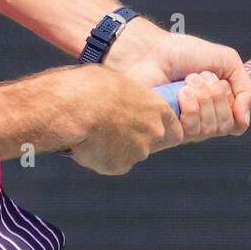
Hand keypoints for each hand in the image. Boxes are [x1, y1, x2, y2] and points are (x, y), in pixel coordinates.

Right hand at [54, 65, 183, 174]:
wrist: (76, 108)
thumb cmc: (93, 86)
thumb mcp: (117, 83)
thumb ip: (127, 98)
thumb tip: (119, 100)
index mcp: (157, 109)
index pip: (174, 130)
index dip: (161, 131)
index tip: (146, 127)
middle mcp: (153, 133)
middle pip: (149, 143)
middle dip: (133, 140)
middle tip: (111, 130)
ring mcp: (137, 152)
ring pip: (128, 155)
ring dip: (114, 148)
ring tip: (91, 132)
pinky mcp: (118, 166)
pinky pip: (109, 163)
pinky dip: (98, 157)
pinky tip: (85, 143)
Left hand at [103, 19, 250, 141]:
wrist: (149, 51)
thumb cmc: (181, 52)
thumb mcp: (225, 60)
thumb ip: (246, 87)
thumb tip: (245, 118)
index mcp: (215, 105)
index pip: (238, 124)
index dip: (235, 105)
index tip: (222, 83)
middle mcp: (201, 119)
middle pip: (226, 126)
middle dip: (216, 96)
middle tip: (198, 77)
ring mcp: (184, 127)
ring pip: (210, 130)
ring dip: (203, 99)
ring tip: (186, 82)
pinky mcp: (168, 130)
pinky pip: (192, 131)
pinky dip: (191, 107)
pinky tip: (179, 93)